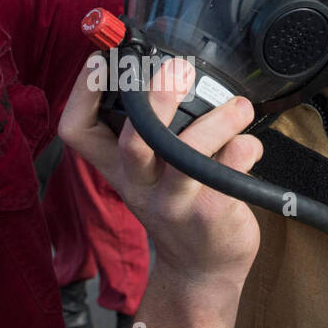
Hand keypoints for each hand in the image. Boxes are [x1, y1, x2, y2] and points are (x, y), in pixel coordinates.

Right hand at [59, 54, 261, 289]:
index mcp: (118, 168)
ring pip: (187, 155)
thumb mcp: (147, 173)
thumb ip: (148, 132)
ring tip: (238, 108)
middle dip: (155, 100)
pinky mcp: (210, 212)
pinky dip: (246, 148)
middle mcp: (139, 184)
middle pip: (134, 141)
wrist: (201, 268)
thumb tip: (161, 68)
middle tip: (177, 69)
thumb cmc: (178, 206)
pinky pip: (230, 169)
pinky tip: (249, 145)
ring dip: (219, 122)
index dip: (82, 92)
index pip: (77, 130)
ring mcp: (174, 201)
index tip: (102, 60)